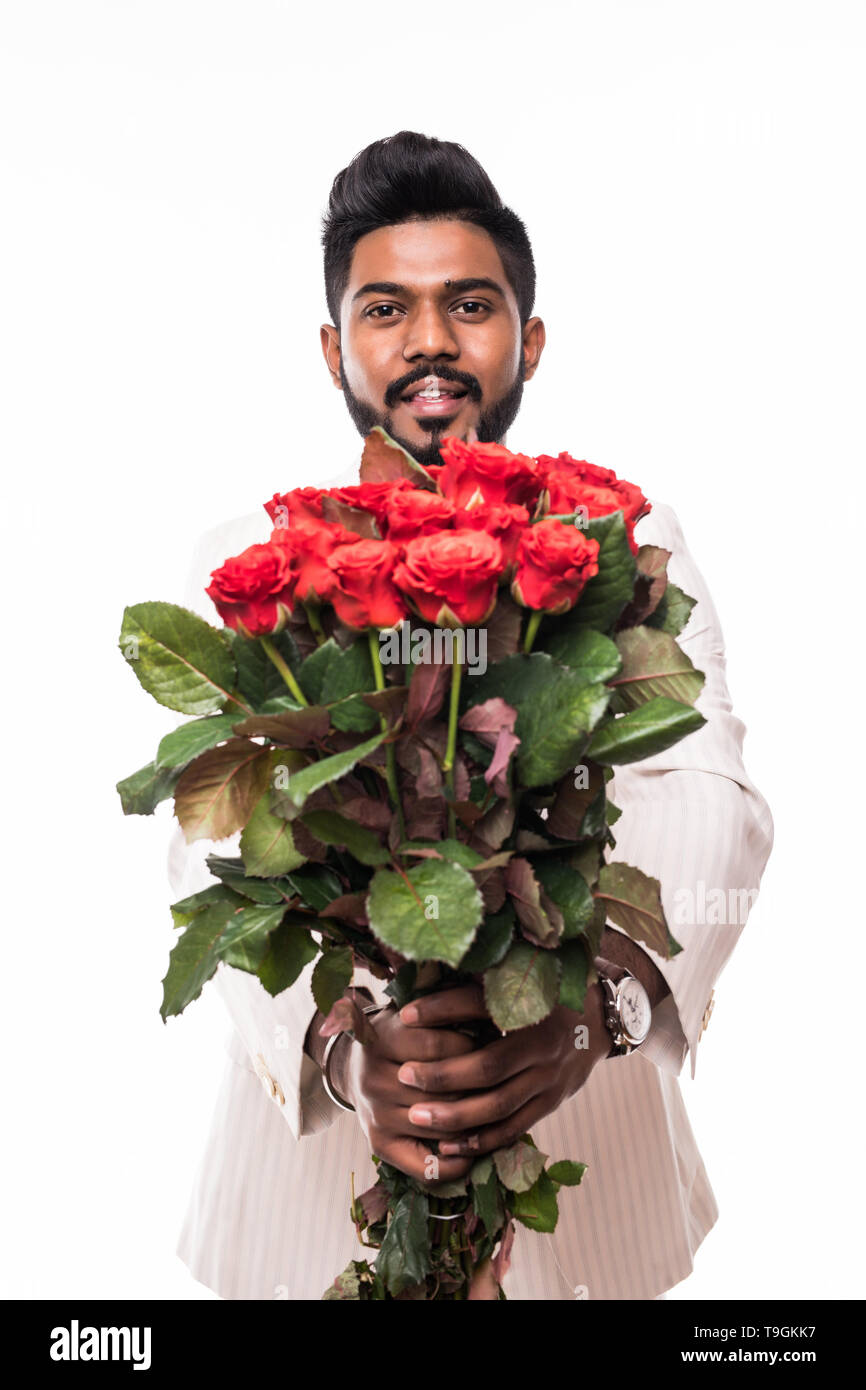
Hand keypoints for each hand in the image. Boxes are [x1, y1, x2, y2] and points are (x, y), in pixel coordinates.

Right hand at [330, 1003, 480, 1184]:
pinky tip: (473, 1150)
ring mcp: (375, 1115)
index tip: (492, 1043)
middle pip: (442, 1090)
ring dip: (473, 1120)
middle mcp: (373, 1079)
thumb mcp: (413, 1013)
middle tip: (503, 1078)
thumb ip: (444, 1010)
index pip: (436, 1046)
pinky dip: (454, 1163)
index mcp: (383, 1039)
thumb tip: (492, 1016)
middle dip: (478, 1084)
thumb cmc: (398, 1036)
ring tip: (496, 1107)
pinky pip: (424, 1167)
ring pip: (439, 1125)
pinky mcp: (379, 1144)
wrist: (355, 1069)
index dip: (470, 1045)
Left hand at [394, 981, 610, 1157]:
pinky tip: (449, 1146)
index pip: (479, 1006)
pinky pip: (514, 1128)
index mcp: (533, 1006)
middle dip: (442, 1074)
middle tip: (404, 1075)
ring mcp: (549, 1079)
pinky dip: (481, 1141)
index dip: (441, 1009)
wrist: (598, 1019)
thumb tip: (428, 969)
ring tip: (416, 1116)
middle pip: (487, 1066)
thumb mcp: (523, 977)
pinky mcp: (551, 1103)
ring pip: (499, 1105)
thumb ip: (481, 978)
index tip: (404, 1015)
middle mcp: (543, 1045)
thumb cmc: (546, 993)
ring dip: (455, 1115)